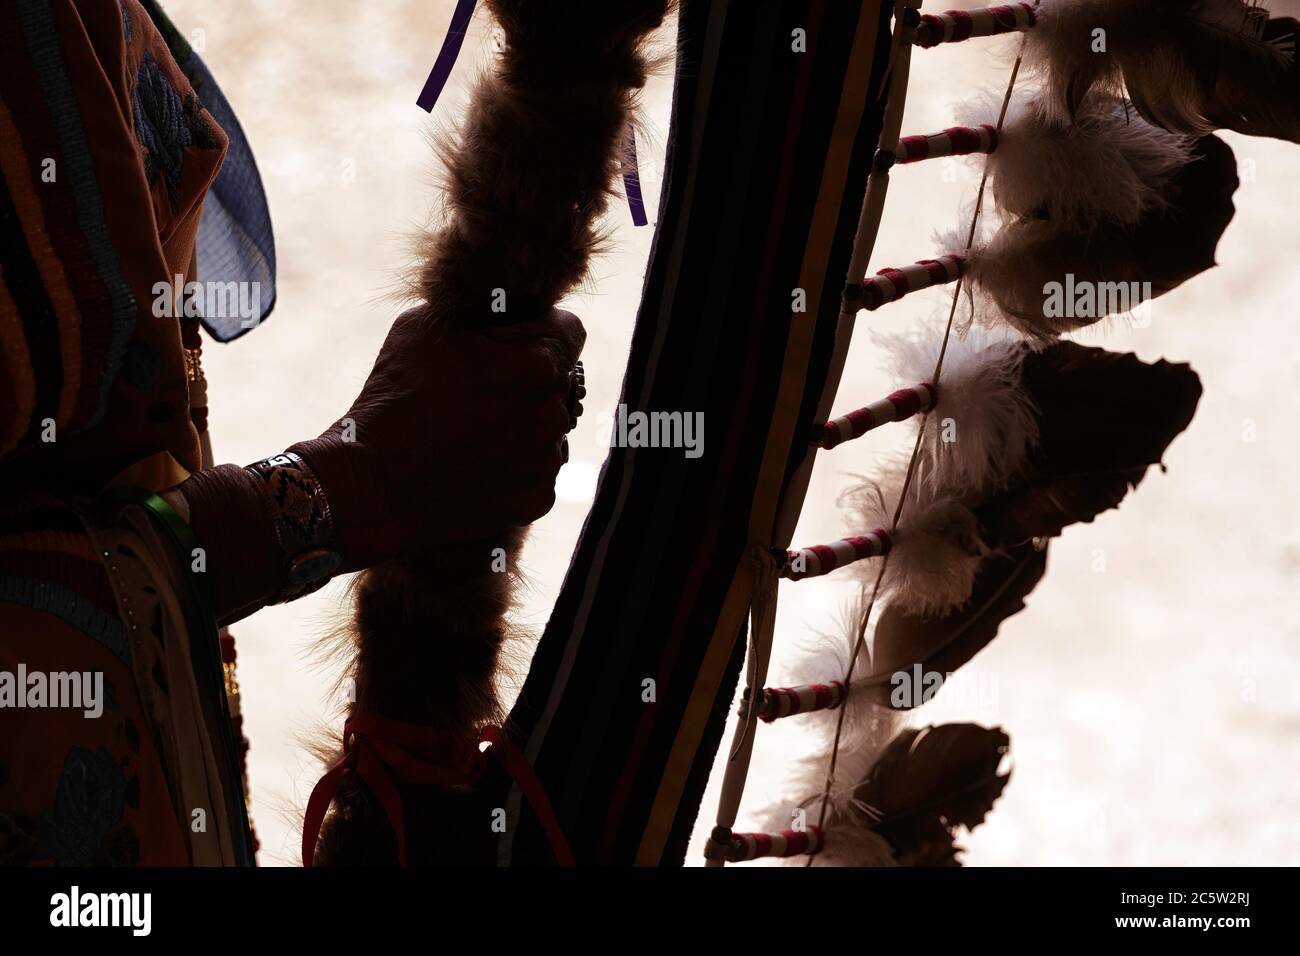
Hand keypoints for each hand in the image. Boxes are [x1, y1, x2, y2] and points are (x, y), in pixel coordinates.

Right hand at [293, 307, 584, 569]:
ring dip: (523, 426)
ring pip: (548, 428)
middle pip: (558, 382)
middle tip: (479, 393)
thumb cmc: (395, 398)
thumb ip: (480, 312)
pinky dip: (514, 469)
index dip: (539, 329)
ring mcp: (548, 460)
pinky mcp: (538, 498)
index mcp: (538, 363)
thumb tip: (500, 309)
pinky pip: (537, 471)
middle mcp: (554, 412)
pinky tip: (474, 466)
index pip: (570, 331)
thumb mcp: (425, 327)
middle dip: (528, 380)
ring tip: (471, 434)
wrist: (372, 485)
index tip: (511, 342)